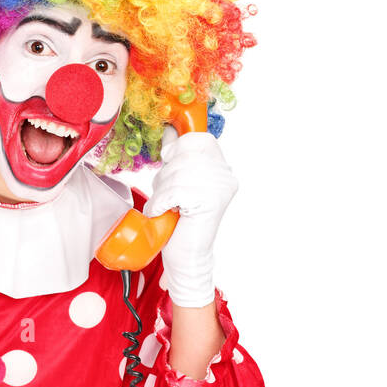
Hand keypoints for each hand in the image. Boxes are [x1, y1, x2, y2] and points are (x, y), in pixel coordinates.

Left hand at [143, 128, 237, 307]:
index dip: (178, 149)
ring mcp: (220, 189)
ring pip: (175, 174)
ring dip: (161, 193)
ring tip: (168, 208)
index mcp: (220, 169)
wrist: (186, 256)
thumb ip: (177, 157)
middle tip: (169, 197)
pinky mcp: (210, 203)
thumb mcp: (176, 182)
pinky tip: (167, 214)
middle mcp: (225, 176)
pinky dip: (161, 204)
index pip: (199, 139)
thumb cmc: (179, 221)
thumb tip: (169, 129)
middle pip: (183, 156)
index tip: (170, 164)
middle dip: (166, 177)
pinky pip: (174, 192)